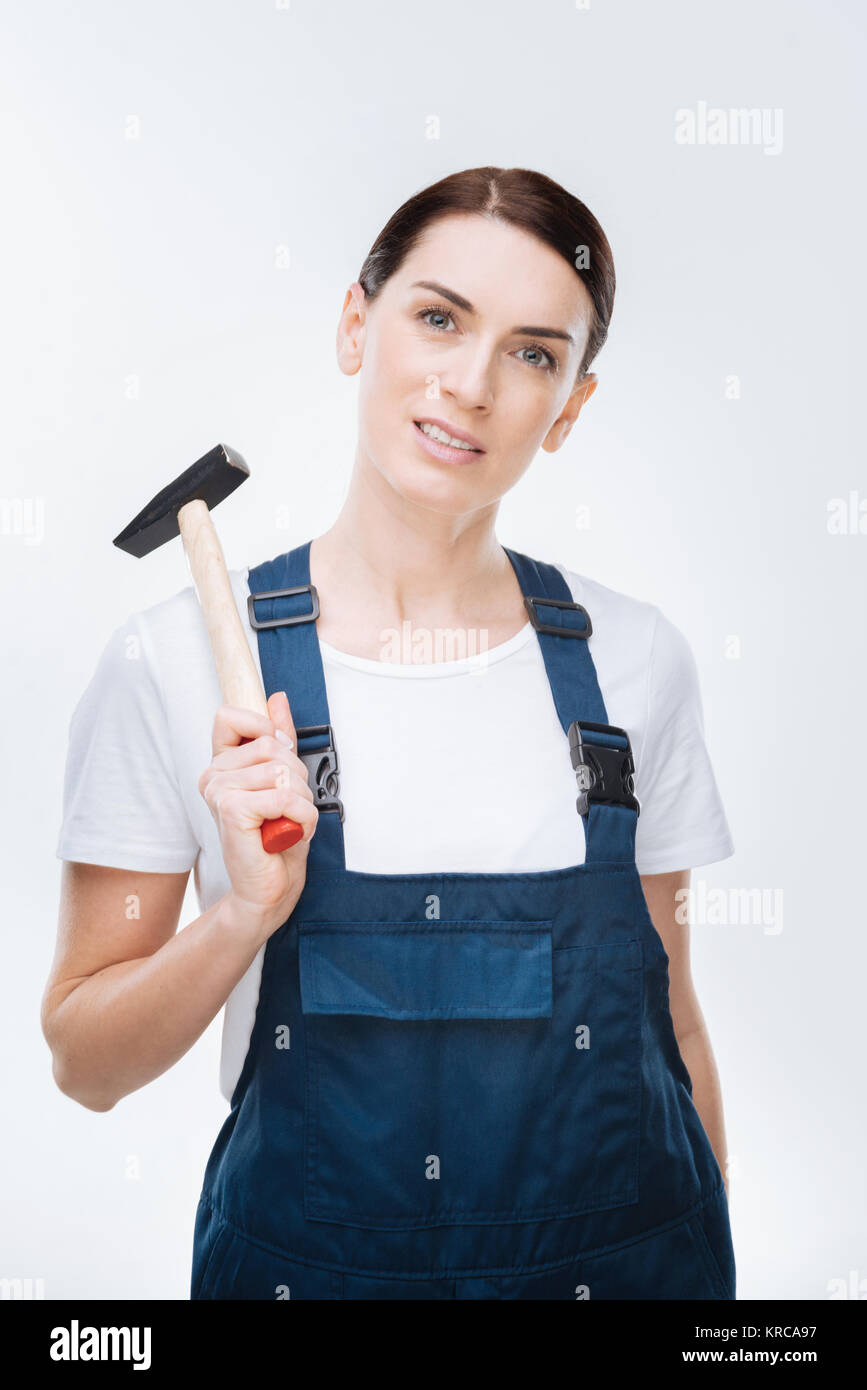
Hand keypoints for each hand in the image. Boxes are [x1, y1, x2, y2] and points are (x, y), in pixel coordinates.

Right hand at [198, 691, 317, 937]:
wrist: (271, 889)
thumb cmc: (278, 840)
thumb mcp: (286, 781)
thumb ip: (279, 738)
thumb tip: (277, 699)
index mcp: (222, 764)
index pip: (230, 715)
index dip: (264, 731)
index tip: (278, 764)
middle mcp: (214, 775)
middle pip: (272, 746)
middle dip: (298, 780)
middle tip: (288, 810)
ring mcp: (218, 792)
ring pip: (283, 772)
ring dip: (302, 803)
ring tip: (287, 824)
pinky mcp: (231, 810)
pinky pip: (284, 796)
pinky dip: (301, 818)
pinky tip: (288, 833)